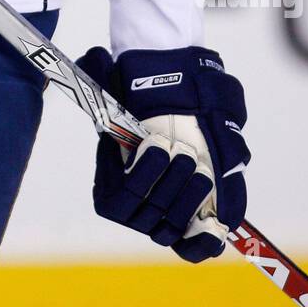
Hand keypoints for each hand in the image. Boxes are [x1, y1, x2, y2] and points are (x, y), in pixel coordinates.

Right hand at [76, 45, 248, 261]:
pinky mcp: (188, 225)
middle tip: (186, 153)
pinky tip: (215, 232)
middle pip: (153, 214)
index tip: (159, 147)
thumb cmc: (142, 109)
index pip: (124, 198)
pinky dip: (202, 243)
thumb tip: (92, 58)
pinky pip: (191, 248)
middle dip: (172, 183)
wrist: (172, 118)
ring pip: (175, 225)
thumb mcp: (117, 94)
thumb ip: (99, 77)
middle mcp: (132, 213)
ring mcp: (161, 221)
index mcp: (108, 190)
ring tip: (201, 171)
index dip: (143, 177)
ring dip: (191, 198)